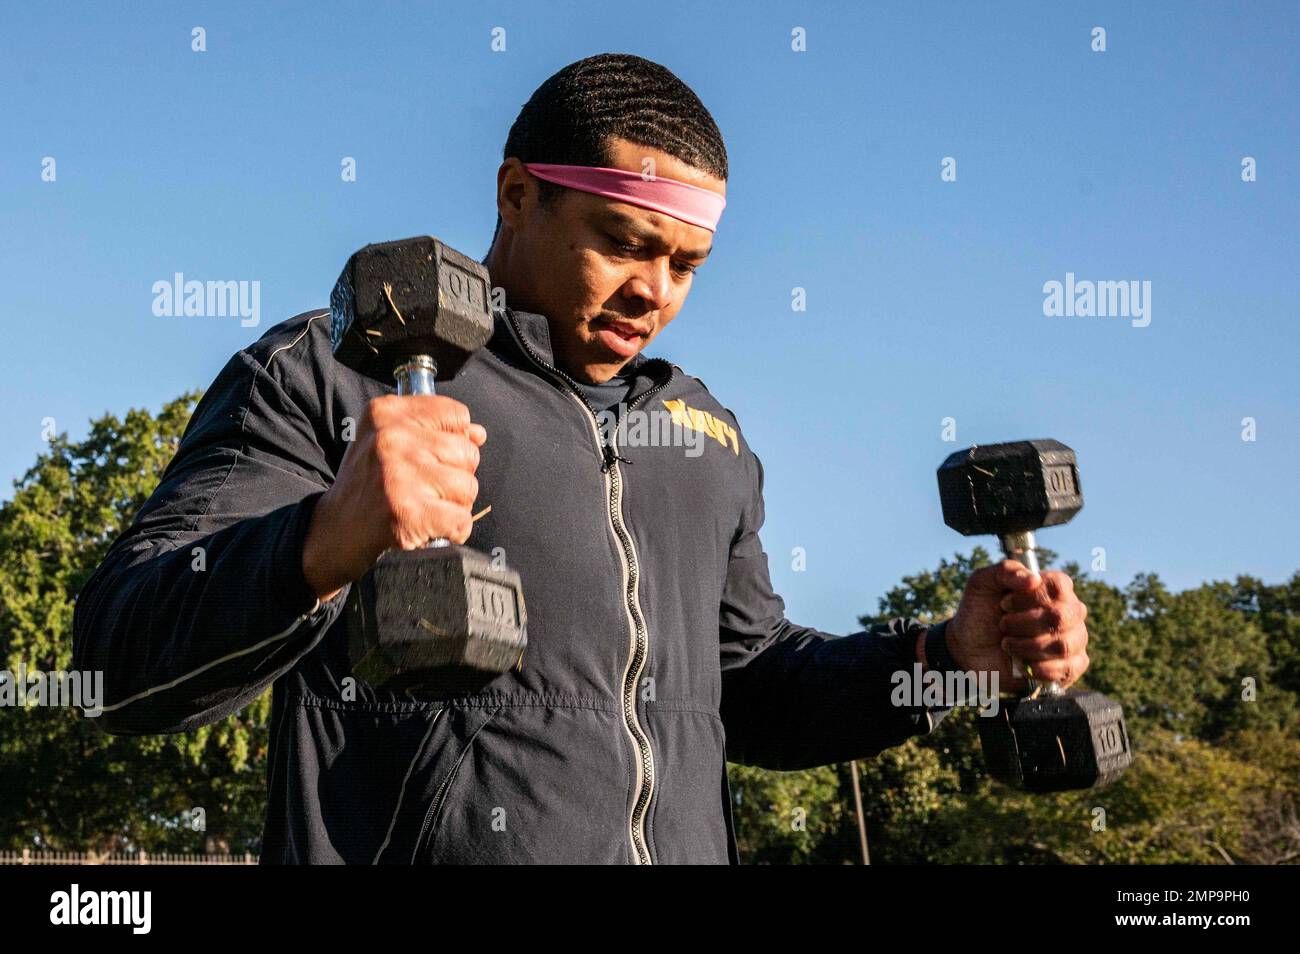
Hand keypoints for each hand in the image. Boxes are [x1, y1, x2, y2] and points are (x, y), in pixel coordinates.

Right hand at [301, 394, 486, 601]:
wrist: (333, 533)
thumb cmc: (367, 486)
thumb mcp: (388, 442)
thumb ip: (434, 431)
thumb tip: (478, 434)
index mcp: (386, 413)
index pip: (457, 415)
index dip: (455, 439)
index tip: (432, 457)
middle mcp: (390, 438)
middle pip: (467, 453)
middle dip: (454, 477)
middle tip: (421, 489)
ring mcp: (398, 475)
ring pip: (468, 487)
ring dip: (453, 505)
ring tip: (422, 508)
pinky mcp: (407, 513)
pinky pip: (461, 519)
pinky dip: (452, 531)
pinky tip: (427, 528)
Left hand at [944, 561, 1089, 693]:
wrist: (969, 649)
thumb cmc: (979, 612)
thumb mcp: (981, 584)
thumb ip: (1005, 571)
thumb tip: (1034, 579)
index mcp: (1052, 588)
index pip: (1059, 585)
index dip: (1029, 597)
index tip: (1005, 603)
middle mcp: (1069, 611)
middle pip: (1061, 616)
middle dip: (1023, 624)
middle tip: (1003, 625)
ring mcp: (1074, 639)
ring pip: (1062, 644)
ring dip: (1026, 646)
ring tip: (1008, 644)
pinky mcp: (1071, 666)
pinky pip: (1068, 667)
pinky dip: (1040, 668)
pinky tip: (1024, 664)